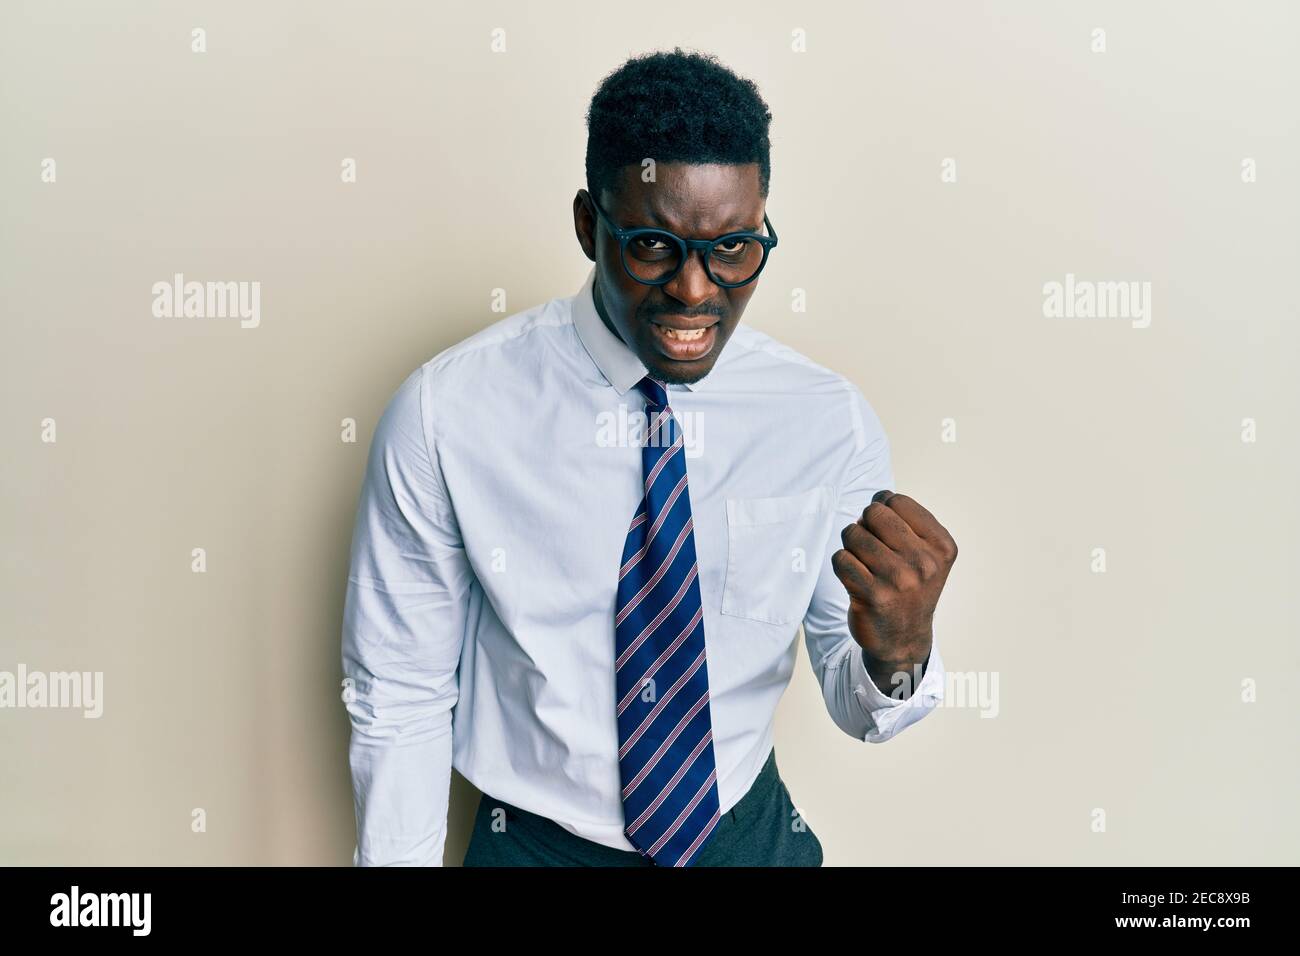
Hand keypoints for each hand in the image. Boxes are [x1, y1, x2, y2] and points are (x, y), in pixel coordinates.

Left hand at [832, 490, 957, 695]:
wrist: (903, 639)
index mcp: (941, 547)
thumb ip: (907, 522)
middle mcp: (924, 563)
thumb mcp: (928, 555)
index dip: (882, 507)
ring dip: (850, 544)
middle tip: (869, 544)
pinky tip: (854, 576)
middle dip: (864, 523)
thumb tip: (877, 500)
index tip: (883, 527)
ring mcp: (899, 580)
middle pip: (873, 513)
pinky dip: (841, 563)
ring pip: (853, 534)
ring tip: (862, 560)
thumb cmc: (910, 588)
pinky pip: (840, 559)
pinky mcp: (872, 596)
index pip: (897, 501)